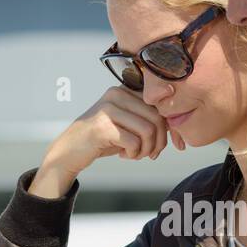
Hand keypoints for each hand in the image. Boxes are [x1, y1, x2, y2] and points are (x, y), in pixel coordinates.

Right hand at [31, 87, 179, 196]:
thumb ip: (149, 120)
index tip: (165, 146)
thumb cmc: (103, 140)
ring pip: (148, 130)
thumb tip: (177, 128)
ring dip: (147, 149)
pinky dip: (134, 154)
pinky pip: (134, 142)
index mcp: (125, 90)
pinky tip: (124, 156)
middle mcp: (116, 94)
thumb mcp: (128, 125)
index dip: (169, 129)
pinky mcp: (102, 126)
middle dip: (158, 142)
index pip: (159, 106)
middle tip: (149, 154)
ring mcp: (108, 109)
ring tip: (136, 155)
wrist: (69, 151)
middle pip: (157, 118)